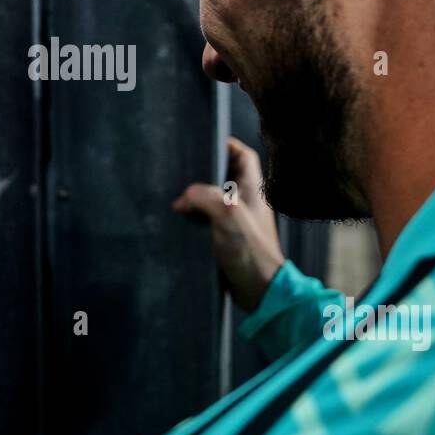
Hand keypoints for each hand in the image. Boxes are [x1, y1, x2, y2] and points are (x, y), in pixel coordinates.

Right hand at [173, 137, 284, 313]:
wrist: (259, 291)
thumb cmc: (252, 252)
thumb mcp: (228, 216)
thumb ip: (205, 198)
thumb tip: (182, 198)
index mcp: (253, 191)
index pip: (243, 156)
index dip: (227, 146)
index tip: (204, 143)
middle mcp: (246, 202)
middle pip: (226, 175)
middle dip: (204, 171)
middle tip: (183, 169)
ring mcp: (238, 221)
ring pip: (214, 198)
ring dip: (197, 197)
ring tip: (176, 193)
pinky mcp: (227, 239)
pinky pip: (209, 220)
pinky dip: (196, 218)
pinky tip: (179, 221)